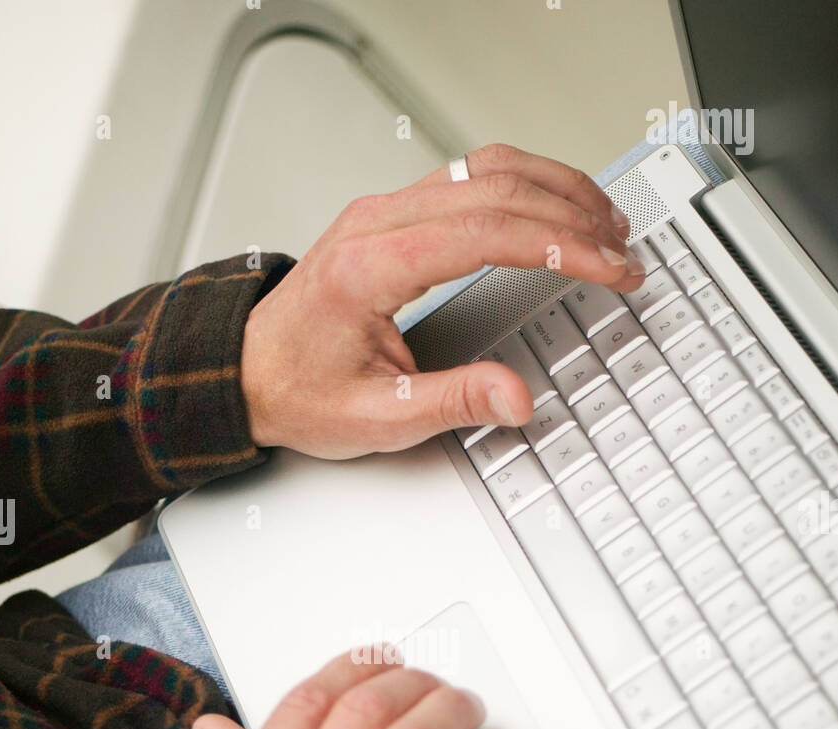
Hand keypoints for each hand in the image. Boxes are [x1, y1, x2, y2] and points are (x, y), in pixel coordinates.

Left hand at [240, 142, 644, 456]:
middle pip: (495, 187)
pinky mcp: (392, 215)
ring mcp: (383, 211)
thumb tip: (517, 397)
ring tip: (607, 221)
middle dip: (574, 214)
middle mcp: (377, 224)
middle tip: (625, 252)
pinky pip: (467, 177)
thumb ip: (453, 403)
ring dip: (554, 187)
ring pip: (484, 168)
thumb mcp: (376, 418)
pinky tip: (555, 206)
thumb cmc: (297, 391)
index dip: (563, 246)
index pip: (489, 232)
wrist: (245, 373)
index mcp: (371, 267)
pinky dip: (523, 187)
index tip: (611, 268)